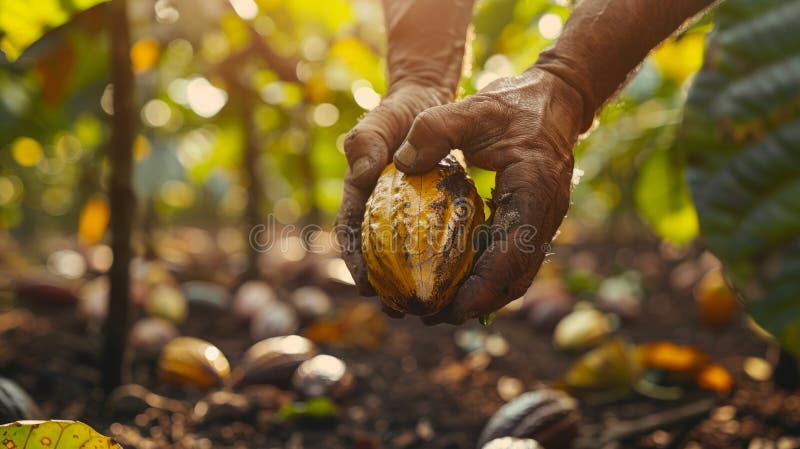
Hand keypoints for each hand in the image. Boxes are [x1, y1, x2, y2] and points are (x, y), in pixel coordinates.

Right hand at [335, 84, 450, 308]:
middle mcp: (378, 209)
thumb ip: (367, 140)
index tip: (366, 287)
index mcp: (359, 193)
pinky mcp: (429, 214)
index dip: (355, 262)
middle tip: (399, 310)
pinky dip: (442, 264)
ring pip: (405, 256)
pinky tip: (459, 284)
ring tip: (430, 310)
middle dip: (385, 286)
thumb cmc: (400, 111)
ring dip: (414, 283)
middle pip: (376, 255)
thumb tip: (362, 171)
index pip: (350, 232)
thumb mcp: (382, 119)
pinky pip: (434, 244)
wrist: (426, 104)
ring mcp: (404, 214)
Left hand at [392, 68, 584, 323]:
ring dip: (479, 298)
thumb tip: (401, 163)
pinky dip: (484, 278)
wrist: (557, 100)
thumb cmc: (515, 104)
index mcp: (534, 192)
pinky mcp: (533, 222)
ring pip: (514, 276)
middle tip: (430, 317)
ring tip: (436, 310)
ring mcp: (542, 222)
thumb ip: (435, 129)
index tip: (448, 310)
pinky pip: (510, 261)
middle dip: (475, 306)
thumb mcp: (473, 108)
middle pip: (514, 279)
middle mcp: (544, 216)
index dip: (481, 290)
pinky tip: (452, 282)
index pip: (511, 256)